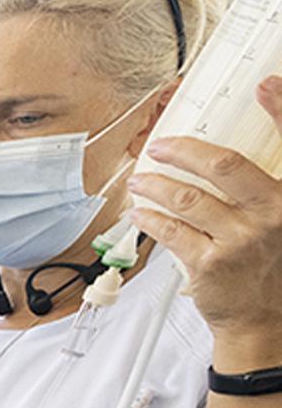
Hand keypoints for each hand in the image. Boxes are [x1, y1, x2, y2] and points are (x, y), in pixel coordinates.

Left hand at [127, 76, 281, 368]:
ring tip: (140, 181)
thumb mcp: (280, 222)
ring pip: (186, 198)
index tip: (265, 86)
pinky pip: (170, 231)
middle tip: (160, 146)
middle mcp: (272, 214)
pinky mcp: (209, 263)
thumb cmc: (271, 268)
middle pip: (224, 166)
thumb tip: (219, 161)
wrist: (266, 322)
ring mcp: (240, 240)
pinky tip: (139, 213)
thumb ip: (261, 192)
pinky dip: (149, 219)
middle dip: (185, 150)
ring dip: (155, 185)